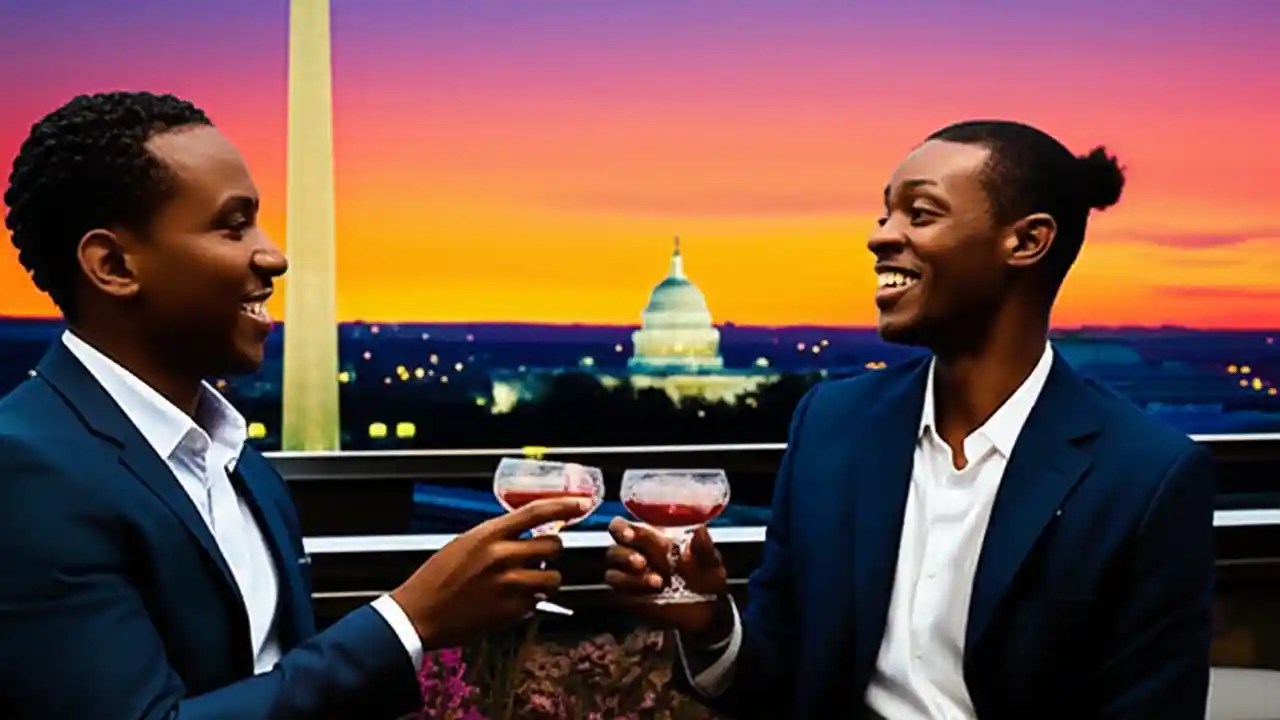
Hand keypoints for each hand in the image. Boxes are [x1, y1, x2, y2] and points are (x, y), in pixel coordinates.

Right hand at [390, 497, 590, 648]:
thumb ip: (498, 536)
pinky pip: (538, 602)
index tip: (584, 502)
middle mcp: (503, 557)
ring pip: (553, 577)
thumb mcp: (465, 543)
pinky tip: (510, 600)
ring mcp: (509, 586)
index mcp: (489, 535)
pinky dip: (530, 601)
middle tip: (541, 557)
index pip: (536, 512)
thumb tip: (529, 532)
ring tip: (529, 582)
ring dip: (547, 579)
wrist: (420, 613)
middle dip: (552, 551)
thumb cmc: (438, 576)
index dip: (564, 505)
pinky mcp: (511, 612)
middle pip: (554, 546)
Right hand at [604, 517, 731, 644]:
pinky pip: (619, 593)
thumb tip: (700, 529)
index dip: (622, 529)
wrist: (709, 611)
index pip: (623, 528)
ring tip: (657, 581)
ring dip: (630, 576)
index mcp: (651, 539)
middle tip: (641, 561)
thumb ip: (703, 546)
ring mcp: (632, 578)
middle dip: (623, 554)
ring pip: (612, 572)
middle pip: (613, 550)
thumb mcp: (710, 560)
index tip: (631, 534)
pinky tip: (652, 591)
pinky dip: (633, 590)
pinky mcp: (631, 597)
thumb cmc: (707, 577)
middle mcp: (636, 555)